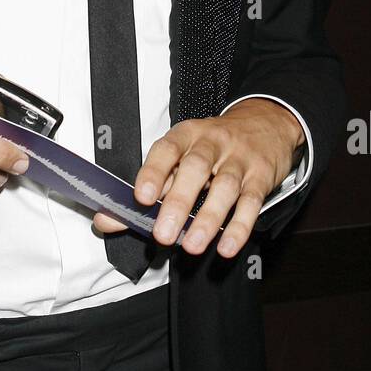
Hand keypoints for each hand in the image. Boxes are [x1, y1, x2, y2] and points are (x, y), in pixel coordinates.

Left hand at [91, 98, 303, 256]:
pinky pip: (251, 202)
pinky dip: (239, 226)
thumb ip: (146, 190)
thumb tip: (105, 220)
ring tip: (192, 245)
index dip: (153, 172)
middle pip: (196, 168)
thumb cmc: (212, 147)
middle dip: (178, 202)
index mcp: (186, 135)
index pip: (167, 149)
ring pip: (226, 186)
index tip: (141, 197)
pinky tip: (227, 246)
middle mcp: (212, 143)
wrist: (265, 124)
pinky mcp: (261, 178)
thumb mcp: (179, 157)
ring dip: (208, 218)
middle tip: (163, 233)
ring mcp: (239, 160)